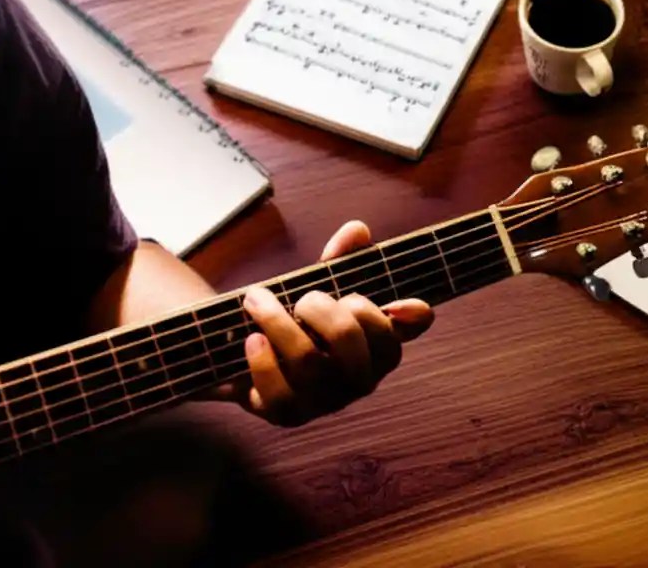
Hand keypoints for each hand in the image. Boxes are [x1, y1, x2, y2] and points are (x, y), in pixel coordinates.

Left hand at [232, 220, 433, 425]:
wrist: (245, 354)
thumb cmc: (297, 319)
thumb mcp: (320, 285)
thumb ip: (341, 259)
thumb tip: (357, 230)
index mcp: (377, 345)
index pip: (403, 332)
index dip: (402, 315)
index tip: (380, 300)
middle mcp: (360, 378)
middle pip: (350, 341)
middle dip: (320, 309)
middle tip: (302, 298)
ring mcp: (326, 401)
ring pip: (309, 362)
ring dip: (277, 322)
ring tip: (257, 302)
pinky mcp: (288, 416)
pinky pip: (280, 394)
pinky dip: (263, 361)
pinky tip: (253, 340)